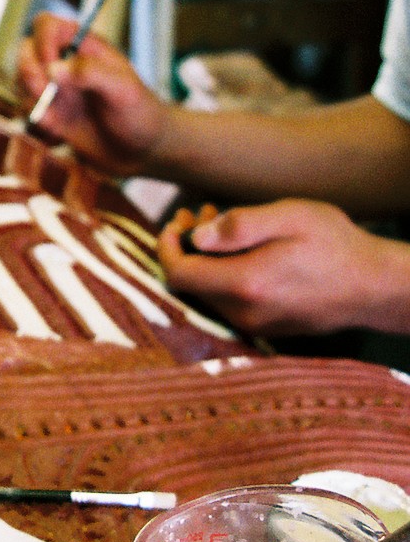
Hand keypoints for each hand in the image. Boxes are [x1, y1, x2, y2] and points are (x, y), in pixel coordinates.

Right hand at [16, 11, 167, 173]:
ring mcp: (56, 89)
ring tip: (54, 121)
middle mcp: (65, 64)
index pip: (47, 26)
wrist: (144, 152)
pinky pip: (26, 111)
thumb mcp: (124, 89)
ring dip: (30, 100)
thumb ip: (90, 72)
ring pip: (21, 81)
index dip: (41, 41)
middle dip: (29, 73)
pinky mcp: (51, 114)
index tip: (50, 66)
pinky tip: (57, 134)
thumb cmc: (141, 114)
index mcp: (83, 47)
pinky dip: (35, 122)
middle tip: (46, 94)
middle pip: (25, 51)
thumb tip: (52, 68)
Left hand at [158, 198, 405, 333]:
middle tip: (200, 213)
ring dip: (206, 259)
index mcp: (244, 285)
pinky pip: (228, 302)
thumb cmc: (335, 244)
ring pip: (208, 292)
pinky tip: (241, 251)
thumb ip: (239, 226)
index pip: (177, 274)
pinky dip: (223, 275)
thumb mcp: (289, 216)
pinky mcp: (265, 328)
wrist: (375, 286)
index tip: (177, 221)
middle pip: (189, 284)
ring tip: (221, 225)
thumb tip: (196, 237)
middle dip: (187, 246)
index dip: (167, 246)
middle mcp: (243, 313)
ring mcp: (254, 325)